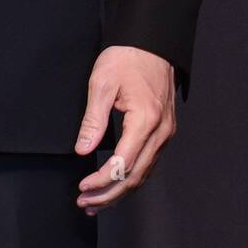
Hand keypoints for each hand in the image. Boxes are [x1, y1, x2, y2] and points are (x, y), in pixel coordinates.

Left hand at [73, 45, 176, 213]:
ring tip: (96, 202)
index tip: (83, 189)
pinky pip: (148, 163)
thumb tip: (82, 150)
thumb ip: (93, 120)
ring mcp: (165, 134)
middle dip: (109, 194)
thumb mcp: (101, 84)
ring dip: (119, 191)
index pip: (123, 164)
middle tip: (85, 204)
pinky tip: (114, 184)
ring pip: (143, 173)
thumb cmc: (125, 58)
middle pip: (135, 176)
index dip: (102, 181)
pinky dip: (130, 178)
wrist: (151, 43)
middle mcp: (161, 132)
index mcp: (146, 120)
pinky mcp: (163, 132)